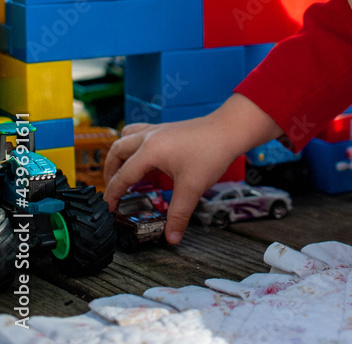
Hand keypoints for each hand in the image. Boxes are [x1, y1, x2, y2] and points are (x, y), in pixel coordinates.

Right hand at [104, 113, 237, 243]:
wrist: (229, 129)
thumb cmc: (211, 153)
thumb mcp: (192, 188)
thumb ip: (179, 215)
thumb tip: (171, 238)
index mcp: (150, 150)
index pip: (123, 175)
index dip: (113, 194)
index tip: (108, 209)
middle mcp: (149, 137)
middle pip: (117, 151)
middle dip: (110, 172)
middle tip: (113, 191)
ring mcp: (158, 129)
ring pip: (126, 137)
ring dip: (120, 155)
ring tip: (123, 172)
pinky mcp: (167, 128)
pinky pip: (140, 133)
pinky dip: (135, 146)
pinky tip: (146, 160)